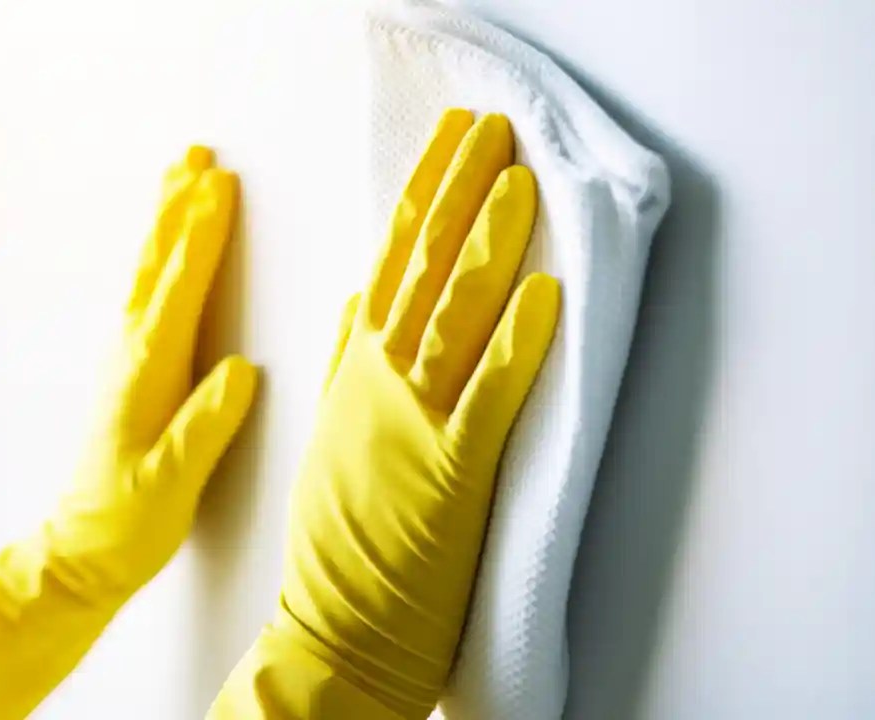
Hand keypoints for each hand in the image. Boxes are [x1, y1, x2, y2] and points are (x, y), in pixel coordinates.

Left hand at [0, 147, 255, 719]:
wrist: (79, 554)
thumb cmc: (126, 525)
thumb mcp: (170, 484)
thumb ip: (204, 426)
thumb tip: (241, 369)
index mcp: (145, 373)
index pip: (179, 291)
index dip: (201, 236)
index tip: (219, 185)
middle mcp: (131, 356)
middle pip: (157, 265)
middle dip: (178, 207)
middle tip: (195, 155)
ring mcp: (126, 362)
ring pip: (149, 275)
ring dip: (166, 224)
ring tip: (181, 180)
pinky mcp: (130, 375)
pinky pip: (148, 297)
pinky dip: (161, 260)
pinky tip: (165, 255)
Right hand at [211, 109, 559, 718]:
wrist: (332, 631)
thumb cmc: (337, 543)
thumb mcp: (331, 435)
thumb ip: (346, 363)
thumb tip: (362, 301)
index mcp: (356, 371)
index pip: (390, 261)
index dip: (424, 193)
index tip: (450, 142)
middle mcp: (379, 383)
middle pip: (419, 268)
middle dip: (458, 190)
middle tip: (491, 131)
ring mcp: (411, 424)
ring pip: (452, 316)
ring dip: (489, 244)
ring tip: (519, 185)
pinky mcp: (451, 473)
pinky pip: (489, 395)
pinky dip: (516, 342)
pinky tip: (543, 294)